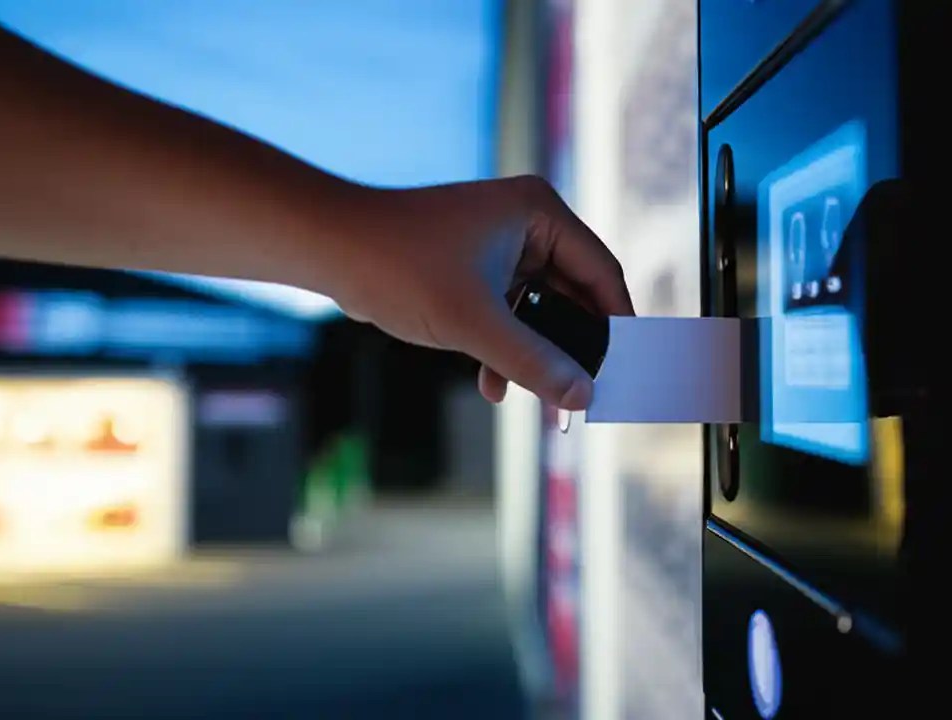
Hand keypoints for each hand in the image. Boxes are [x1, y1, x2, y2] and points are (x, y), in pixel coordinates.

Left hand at [328, 175, 633, 409]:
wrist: (327, 249)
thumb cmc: (398, 266)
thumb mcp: (475, 324)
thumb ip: (534, 363)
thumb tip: (583, 397)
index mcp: (539, 212)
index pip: (602, 272)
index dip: (615, 325)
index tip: (624, 371)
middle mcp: (525, 222)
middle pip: (572, 294)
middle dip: (568, 349)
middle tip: (577, 397)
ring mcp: (497, 243)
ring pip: (537, 309)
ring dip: (532, 354)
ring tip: (535, 402)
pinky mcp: (472, 266)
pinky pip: (506, 311)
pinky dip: (503, 345)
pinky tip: (492, 383)